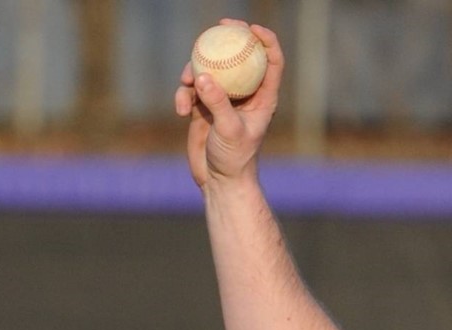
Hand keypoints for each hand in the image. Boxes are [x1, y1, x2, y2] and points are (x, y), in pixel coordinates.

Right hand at [173, 21, 283, 189]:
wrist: (219, 181)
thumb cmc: (234, 159)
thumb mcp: (229, 130)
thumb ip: (217, 103)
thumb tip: (202, 76)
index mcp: (263, 97)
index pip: (271, 61)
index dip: (266, 40)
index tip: (251, 28)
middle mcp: (245, 94)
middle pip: (240, 56)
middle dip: (229, 37)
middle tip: (218, 26)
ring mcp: (224, 99)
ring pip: (210, 69)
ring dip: (194, 70)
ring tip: (185, 83)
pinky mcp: (204, 106)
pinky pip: (191, 88)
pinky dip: (183, 94)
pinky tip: (180, 110)